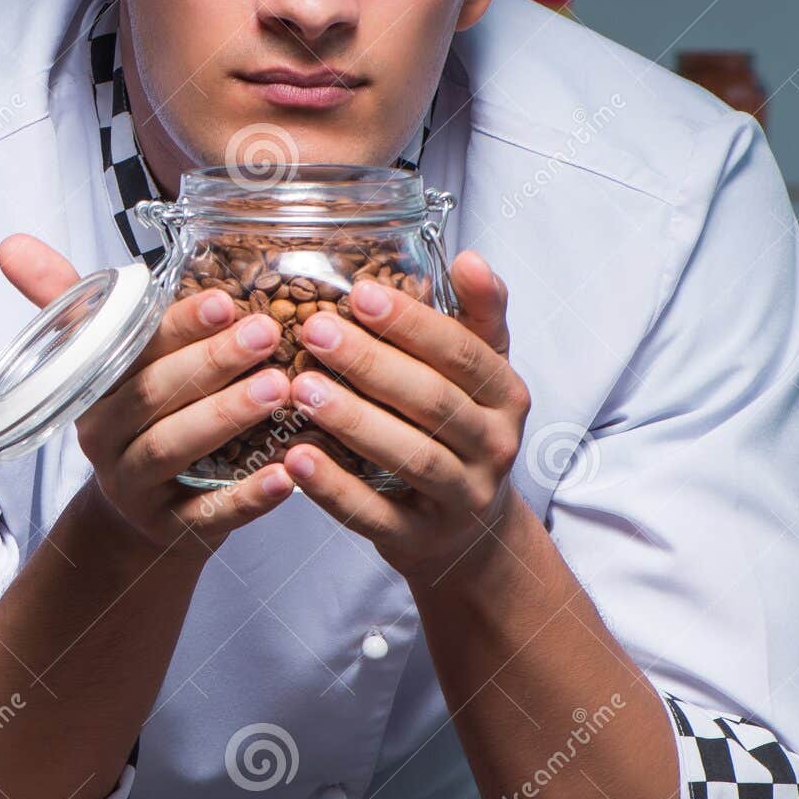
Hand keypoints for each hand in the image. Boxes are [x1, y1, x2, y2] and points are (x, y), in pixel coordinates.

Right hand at [0, 233, 296, 552]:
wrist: (133, 520)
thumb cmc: (133, 417)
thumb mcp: (103, 361)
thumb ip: (68, 299)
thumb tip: (11, 244)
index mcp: (93, 385)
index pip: (132, 348)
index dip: (177, 325)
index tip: (224, 300)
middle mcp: (107, 435)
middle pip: (153, 395)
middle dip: (210, 361)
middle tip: (266, 333)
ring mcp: (137, 485)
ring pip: (174, 447)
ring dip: (228, 416)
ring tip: (281, 389)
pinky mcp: (170, 530)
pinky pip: (206, 514)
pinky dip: (248, 497)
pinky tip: (287, 474)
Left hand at [276, 249, 531, 581]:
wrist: (468, 531)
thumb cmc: (460, 429)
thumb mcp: (480, 371)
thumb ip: (477, 316)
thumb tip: (470, 257)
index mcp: (505, 395)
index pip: (462, 353)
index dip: (411, 323)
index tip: (357, 292)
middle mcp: (493, 447)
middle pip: (432, 402)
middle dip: (370, 363)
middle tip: (313, 330)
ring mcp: (460, 498)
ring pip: (409, 457)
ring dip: (352, 421)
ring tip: (298, 389)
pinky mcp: (420, 540)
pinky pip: (375, 514)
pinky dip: (334, 488)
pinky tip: (293, 458)